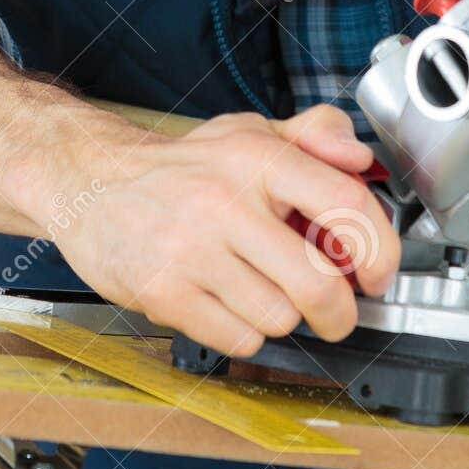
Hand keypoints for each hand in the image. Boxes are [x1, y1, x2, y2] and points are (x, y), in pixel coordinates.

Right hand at [50, 105, 399, 357]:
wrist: (88, 178)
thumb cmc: (179, 166)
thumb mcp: (248, 131)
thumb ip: (312, 135)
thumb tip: (360, 158)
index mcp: (257, 157)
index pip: (344, 204)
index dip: (380, 249)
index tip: (379, 273)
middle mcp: (226, 200)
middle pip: (318, 283)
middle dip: (340, 311)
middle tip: (336, 310)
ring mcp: (192, 250)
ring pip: (280, 317)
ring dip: (283, 316)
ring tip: (262, 291)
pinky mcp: (164, 291)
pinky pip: (237, 337)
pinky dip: (244, 332)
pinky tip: (227, 304)